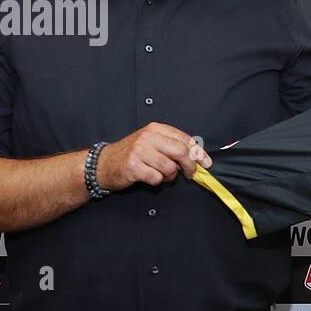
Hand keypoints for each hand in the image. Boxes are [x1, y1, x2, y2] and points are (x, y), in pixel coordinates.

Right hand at [95, 122, 211, 190]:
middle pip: (181, 152)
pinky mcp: (133, 166)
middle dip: (190, 166)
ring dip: (170, 176)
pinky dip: (157, 181)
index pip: (185, 139)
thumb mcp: (153, 143)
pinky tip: (149, 177)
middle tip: (190, 174)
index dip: (199, 153)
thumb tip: (197, 157)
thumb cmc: (132, 155)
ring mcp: (139, 151)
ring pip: (170, 167)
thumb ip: (172, 146)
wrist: (104, 163)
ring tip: (161, 175)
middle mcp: (148, 137)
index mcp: (156, 129)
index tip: (206, 163)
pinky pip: (156, 178)